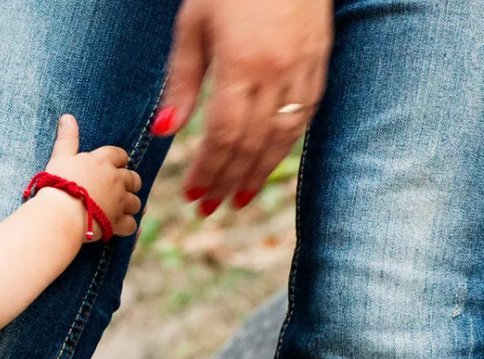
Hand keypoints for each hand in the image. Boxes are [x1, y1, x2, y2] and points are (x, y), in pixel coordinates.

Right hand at [44, 114, 142, 239]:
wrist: (60, 212)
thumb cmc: (58, 183)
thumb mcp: (60, 157)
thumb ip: (67, 138)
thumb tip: (67, 116)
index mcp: (103, 162)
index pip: (120, 155)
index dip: (119, 161)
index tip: (114, 165)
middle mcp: (116, 180)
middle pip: (133, 179)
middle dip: (129, 183)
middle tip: (119, 188)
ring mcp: (119, 202)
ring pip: (135, 202)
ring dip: (129, 205)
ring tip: (119, 208)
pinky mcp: (118, 222)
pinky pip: (131, 224)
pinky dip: (128, 226)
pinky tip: (121, 226)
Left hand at [150, 0, 332, 213]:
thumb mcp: (192, 25)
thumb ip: (181, 81)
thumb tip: (163, 133)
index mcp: (242, 64)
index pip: (225, 135)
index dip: (209, 170)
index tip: (192, 194)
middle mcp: (279, 71)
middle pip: (253, 144)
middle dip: (229, 181)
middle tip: (209, 207)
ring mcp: (304, 67)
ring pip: (284, 136)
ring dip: (259, 173)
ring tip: (236, 197)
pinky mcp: (320, 60)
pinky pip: (306, 116)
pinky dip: (286, 146)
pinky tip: (268, 162)